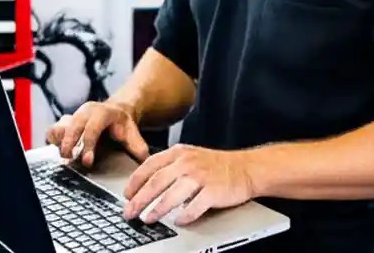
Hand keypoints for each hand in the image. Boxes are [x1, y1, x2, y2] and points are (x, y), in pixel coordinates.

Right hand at [44, 100, 149, 167]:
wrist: (116, 111)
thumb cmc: (123, 125)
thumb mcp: (133, 133)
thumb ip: (138, 146)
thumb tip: (144, 160)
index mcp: (102, 113)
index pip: (92, 128)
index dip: (88, 145)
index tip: (87, 162)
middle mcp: (86, 112)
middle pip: (72, 126)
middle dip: (69, 144)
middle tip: (69, 160)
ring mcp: (75, 115)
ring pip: (61, 126)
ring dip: (60, 142)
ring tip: (63, 157)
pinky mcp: (67, 121)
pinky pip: (55, 128)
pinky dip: (54, 139)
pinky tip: (57, 150)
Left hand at [122, 144, 256, 225]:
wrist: (246, 168)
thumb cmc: (216, 165)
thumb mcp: (189, 156)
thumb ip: (169, 166)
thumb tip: (146, 184)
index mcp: (178, 153)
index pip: (149, 166)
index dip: (135, 182)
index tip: (126, 194)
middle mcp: (187, 163)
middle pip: (156, 182)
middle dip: (139, 199)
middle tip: (129, 211)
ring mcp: (200, 176)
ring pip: (172, 195)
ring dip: (157, 209)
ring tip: (148, 219)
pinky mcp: (213, 191)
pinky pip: (194, 207)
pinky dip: (184, 216)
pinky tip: (177, 221)